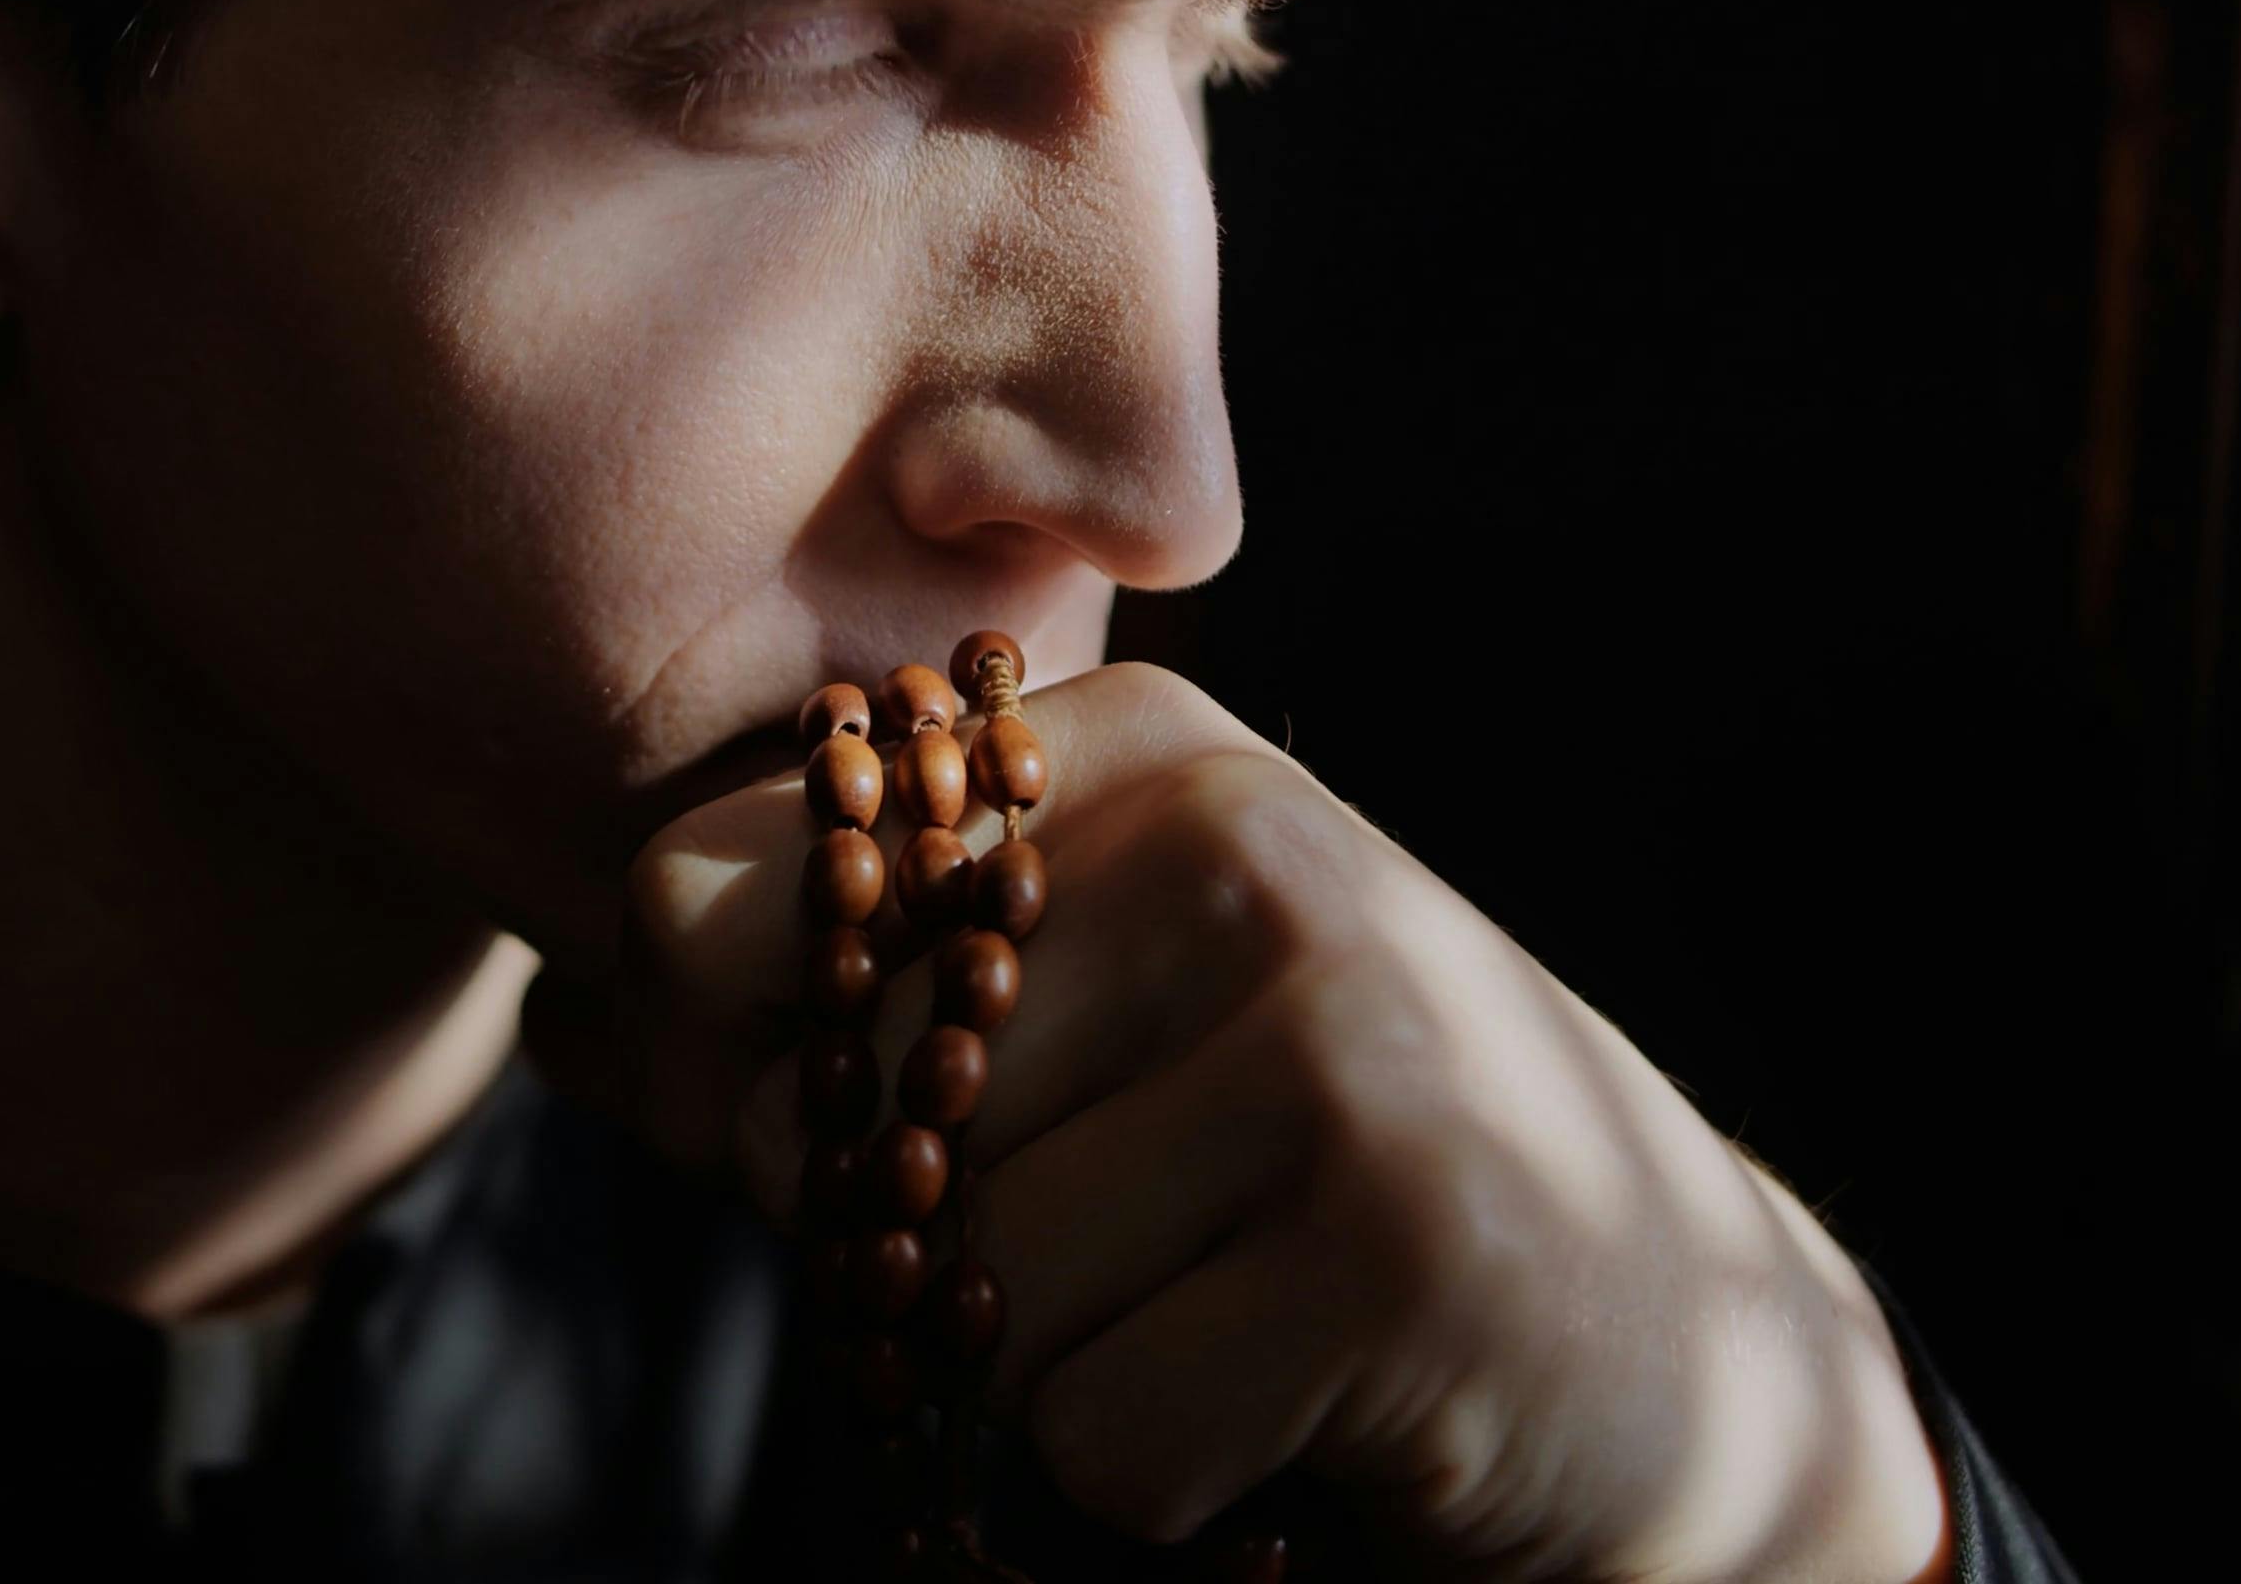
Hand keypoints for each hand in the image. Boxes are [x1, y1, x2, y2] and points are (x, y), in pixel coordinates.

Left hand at [566, 662, 1948, 1579]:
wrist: (1686, 1355)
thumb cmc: (1302, 1201)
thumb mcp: (1081, 1057)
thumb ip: (815, 1035)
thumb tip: (554, 1020)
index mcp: (1141, 765)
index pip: (751, 885)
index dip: (761, 1061)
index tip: (908, 1109)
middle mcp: (1241, 847)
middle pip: (850, 1115)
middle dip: (931, 1243)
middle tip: (1143, 1243)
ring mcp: (1337, 1031)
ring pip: (973, 1285)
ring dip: (1066, 1374)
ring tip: (1235, 1313)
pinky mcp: (1397, 1237)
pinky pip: (1094, 1425)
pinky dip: (1162, 1475)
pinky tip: (1298, 1405)